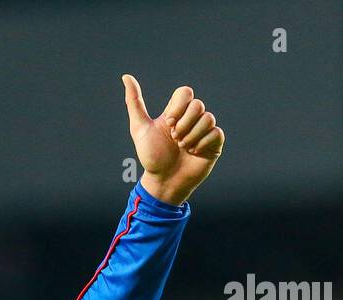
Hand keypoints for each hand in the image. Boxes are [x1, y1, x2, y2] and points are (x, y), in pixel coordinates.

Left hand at [122, 74, 224, 205]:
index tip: (168, 124)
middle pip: (198, 105)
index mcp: (176, 112)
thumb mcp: (140, 128)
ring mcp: (204, 131)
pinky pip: (216, 132)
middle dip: (183, 124)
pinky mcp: (214, 143)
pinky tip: (193, 153)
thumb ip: (134, 103)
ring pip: (208, 118)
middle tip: (175, 139)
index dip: (178, 107)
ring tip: (183, 148)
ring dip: (191, 135)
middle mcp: (191, 119)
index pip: (185, 92)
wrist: (163, 181)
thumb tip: (126, 76)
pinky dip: (202, 143)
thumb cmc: (151, 157)